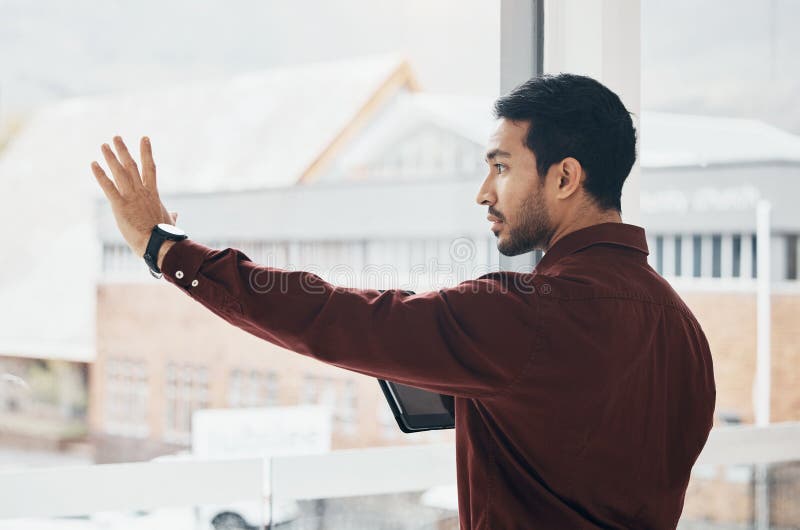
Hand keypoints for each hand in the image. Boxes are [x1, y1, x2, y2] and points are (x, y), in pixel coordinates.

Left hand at [91, 136, 177, 257]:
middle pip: (131, 165)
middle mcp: (142, 192)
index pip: (150, 168)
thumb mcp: (169, 222)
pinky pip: (108, 187)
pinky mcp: (120, 206)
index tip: (144, 139)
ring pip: (120, 172)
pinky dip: (100, 175)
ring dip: (111, 158)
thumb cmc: (166, 236)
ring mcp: (131, 197)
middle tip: (116, 137)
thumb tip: (176, 214)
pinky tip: (93, 164)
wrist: (159, 244)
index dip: (146, 152)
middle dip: (124, 150)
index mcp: (153, 194)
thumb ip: (171, 215)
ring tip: (104, 145)